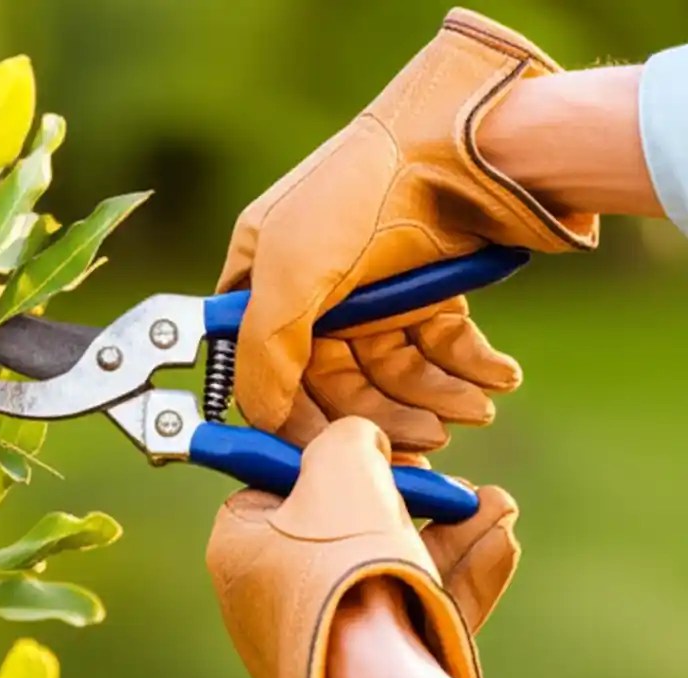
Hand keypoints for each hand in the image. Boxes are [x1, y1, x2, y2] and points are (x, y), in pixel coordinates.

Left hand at [205, 416, 518, 677]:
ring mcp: (323, 630)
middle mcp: (274, 594)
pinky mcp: (369, 662)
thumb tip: (358, 438)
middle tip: (449, 484)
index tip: (377, 452)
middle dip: (413, 499)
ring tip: (497, 505)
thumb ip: (346, 438)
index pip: (281, 486)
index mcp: (241, 548)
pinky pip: (417, 607)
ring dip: (452, 532)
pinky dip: (459, 575)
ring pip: (395, 566)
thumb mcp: (340, 468)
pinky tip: (500, 541)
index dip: (332, 462)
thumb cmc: (343, 571)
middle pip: (349, 526)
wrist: (378, 677)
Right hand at [218, 8, 598, 455]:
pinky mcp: (429, 287)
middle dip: (379, 416)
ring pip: (392, 372)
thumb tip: (260, 421)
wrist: (465, 144)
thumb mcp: (289, 274)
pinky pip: (442, 347)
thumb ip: (263, 355)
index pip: (265, 367)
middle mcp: (314, 288)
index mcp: (262, 277)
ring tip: (473, 409)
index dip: (292, 413)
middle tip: (419, 443)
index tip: (324, 452)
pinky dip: (470, 367)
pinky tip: (498, 377)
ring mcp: (372, 289)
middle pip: (334, 382)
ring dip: (433, 399)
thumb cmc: (359, 193)